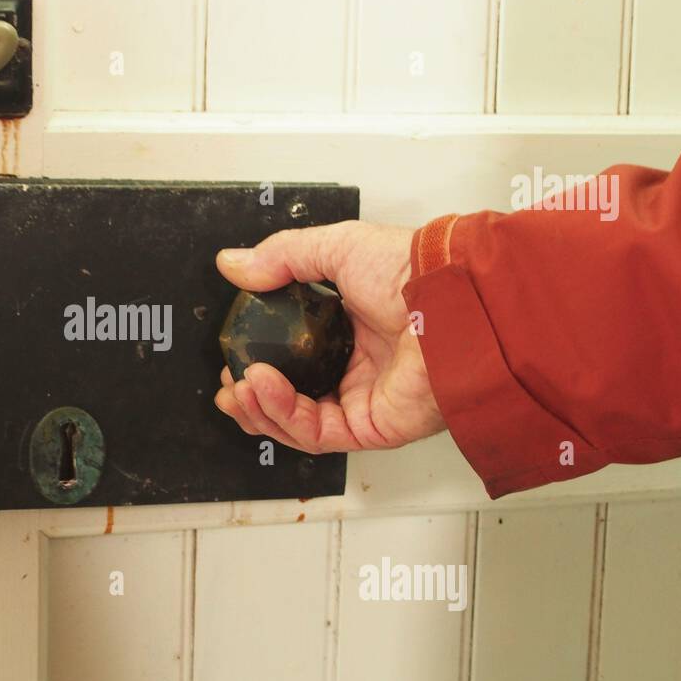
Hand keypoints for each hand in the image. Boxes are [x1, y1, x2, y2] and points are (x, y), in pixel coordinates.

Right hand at [214, 221, 444, 451]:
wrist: (450, 298)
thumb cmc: (412, 271)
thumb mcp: (336, 247)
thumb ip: (281, 258)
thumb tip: (233, 264)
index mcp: (350, 331)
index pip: (294, 358)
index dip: (258, 361)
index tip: (233, 356)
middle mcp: (357, 370)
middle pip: (290, 399)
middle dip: (252, 396)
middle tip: (229, 382)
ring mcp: (364, 401)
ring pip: (297, 423)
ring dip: (260, 409)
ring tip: (238, 387)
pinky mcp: (372, 427)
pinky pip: (316, 433)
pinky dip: (283, 414)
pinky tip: (262, 387)